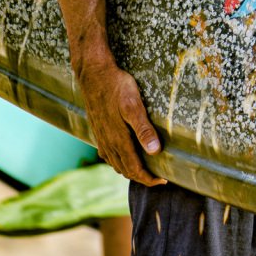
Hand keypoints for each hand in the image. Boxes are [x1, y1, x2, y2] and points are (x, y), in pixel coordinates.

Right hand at [75, 50, 163, 185]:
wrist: (93, 74)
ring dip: (129, 171)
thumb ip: (143, 129)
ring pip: (115, 164)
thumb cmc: (116, 86)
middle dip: (141, 177)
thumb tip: (154, 151)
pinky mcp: (97, 130)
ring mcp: (101, 137)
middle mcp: (108, 142)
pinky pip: (107, 155)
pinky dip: (117, 162)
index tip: (163, 181)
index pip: (135, 169)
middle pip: (125, 170)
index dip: (149, 179)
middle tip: (157, 177)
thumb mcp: (134, 105)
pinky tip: (123, 157)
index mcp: (118, 139)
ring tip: (144, 170)